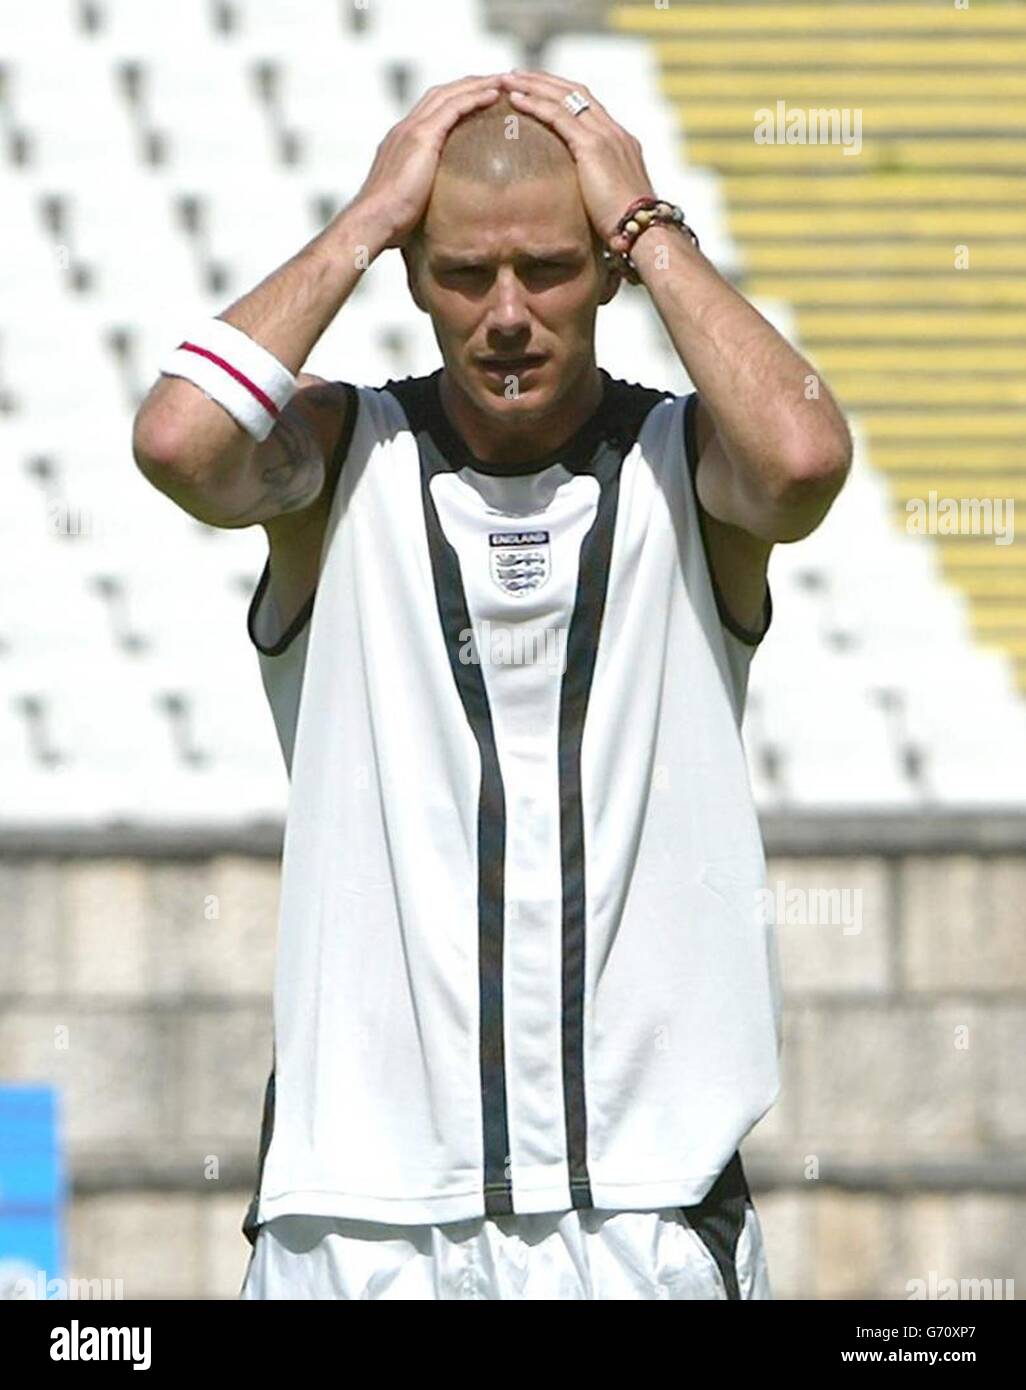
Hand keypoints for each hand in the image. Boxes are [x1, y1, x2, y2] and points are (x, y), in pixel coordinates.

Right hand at [350, 75, 503, 249]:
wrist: (374, 221)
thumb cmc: (391, 223)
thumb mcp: (411, 202)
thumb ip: (425, 195)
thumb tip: (443, 211)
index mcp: (401, 141)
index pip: (431, 110)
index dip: (454, 100)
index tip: (476, 99)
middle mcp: (405, 129)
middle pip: (441, 94)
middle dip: (468, 85)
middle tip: (495, 81)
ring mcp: (412, 130)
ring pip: (449, 94)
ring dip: (476, 84)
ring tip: (502, 81)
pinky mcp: (422, 137)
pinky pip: (453, 108)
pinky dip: (474, 98)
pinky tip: (494, 95)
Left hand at [497, 70, 655, 251]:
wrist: (644, 231)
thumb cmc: (627, 229)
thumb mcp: (610, 202)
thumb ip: (595, 192)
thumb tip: (577, 205)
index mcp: (621, 142)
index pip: (588, 106)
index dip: (562, 94)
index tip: (539, 90)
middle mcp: (614, 132)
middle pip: (575, 92)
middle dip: (545, 81)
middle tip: (516, 75)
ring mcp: (605, 136)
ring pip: (564, 97)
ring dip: (534, 85)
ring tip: (507, 81)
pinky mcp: (593, 147)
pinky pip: (558, 116)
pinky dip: (535, 104)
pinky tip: (515, 100)